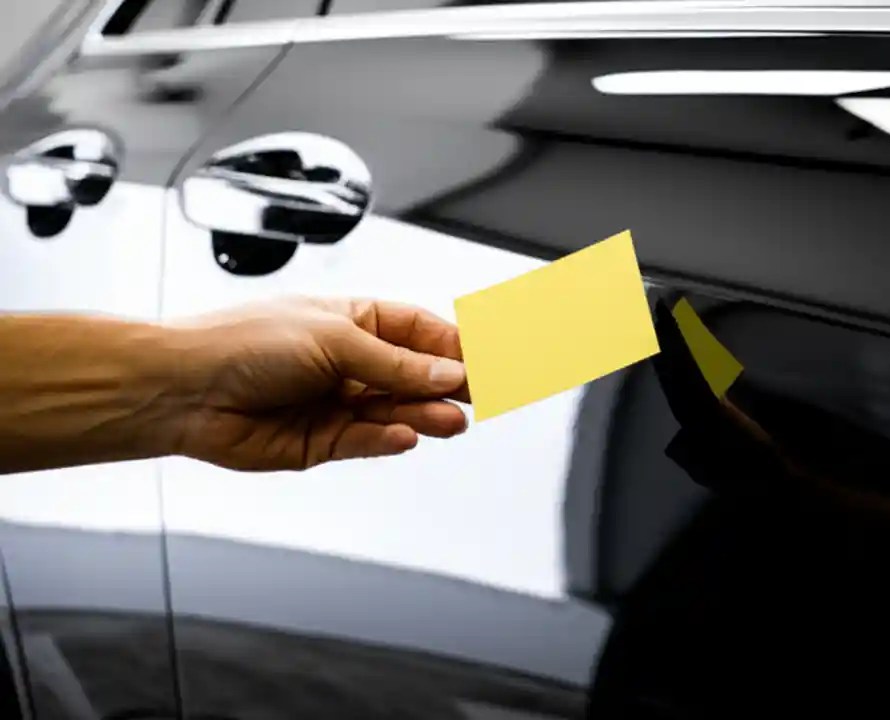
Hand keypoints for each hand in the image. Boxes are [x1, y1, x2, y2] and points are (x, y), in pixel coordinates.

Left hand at [171, 297, 468, 470]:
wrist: (183, 390)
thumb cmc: (241, 343)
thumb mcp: (333, 340)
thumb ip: (395, 363)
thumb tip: (449, 371)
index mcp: (355, 321)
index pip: (422, 333)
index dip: (457, 346)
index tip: (492, 359)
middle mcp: (350, 362)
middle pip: (417, 375)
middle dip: (449, 385)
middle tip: (483, 396)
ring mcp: (338, 403)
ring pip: (397, 411)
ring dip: (425, 415)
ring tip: (450, 421)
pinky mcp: (323, 442)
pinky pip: (367, 441)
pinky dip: (388, 440)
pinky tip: (405, 434)